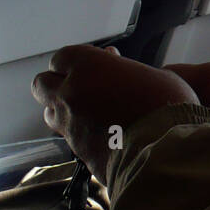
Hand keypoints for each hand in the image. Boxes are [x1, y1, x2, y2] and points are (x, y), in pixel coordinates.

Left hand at [32, 44, 198, 183]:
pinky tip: (102, 134)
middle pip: (43, 83)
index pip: (62, 57)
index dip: (75, 62)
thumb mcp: (158, 76)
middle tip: (81, 87)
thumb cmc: (166, 108)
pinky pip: (68, 138)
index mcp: (89, 66)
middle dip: (58, 84)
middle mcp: (71, 92)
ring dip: (64, 111)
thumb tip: (123, 74)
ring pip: (50, 112)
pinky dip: (79, 134)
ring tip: (88, 113)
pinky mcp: (76, 151)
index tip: (92, 65)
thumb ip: (131, 73)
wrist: (165, 152)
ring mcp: (70, 124)